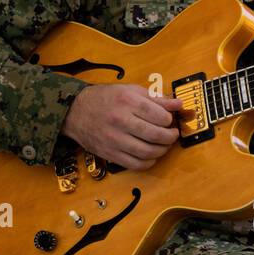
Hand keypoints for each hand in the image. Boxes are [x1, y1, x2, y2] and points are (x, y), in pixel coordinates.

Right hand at [62, 83, 184, 170]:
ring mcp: (114, 139)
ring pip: (148, 152)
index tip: (169, 120)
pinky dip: (149, 162)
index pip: (160, 116)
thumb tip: (178, 104)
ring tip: (163, 145)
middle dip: (170, 137)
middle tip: (172, 134)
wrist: (75, 111)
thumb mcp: (130, 90)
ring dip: (162, 151)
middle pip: (156, 135)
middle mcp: (120, 120)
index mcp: (127, 101)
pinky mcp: (110, 154)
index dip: (169, 120)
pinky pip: (136, 164)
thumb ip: (156, 98)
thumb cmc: (105, 99)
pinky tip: (151, 155)